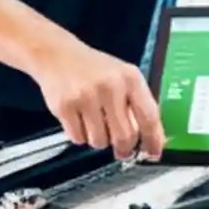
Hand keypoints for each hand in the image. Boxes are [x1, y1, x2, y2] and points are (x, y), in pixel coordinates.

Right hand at [29, 38, 165, 161]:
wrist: (55, 54)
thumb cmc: (93, 69)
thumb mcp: (121, 77)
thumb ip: (136, 104)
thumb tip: (152, 140)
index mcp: (130, 77)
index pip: (149, 116)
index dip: (153, 140)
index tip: (153, 154)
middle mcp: (110, 86)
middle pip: (125, 136)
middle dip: (124, 148)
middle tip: (121, 150)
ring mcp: (86, 96)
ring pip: (100, 141)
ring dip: (98, 139)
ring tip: (93, 122)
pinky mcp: (65, 106)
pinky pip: (78, 139)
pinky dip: (79, 135)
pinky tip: (77, 118)